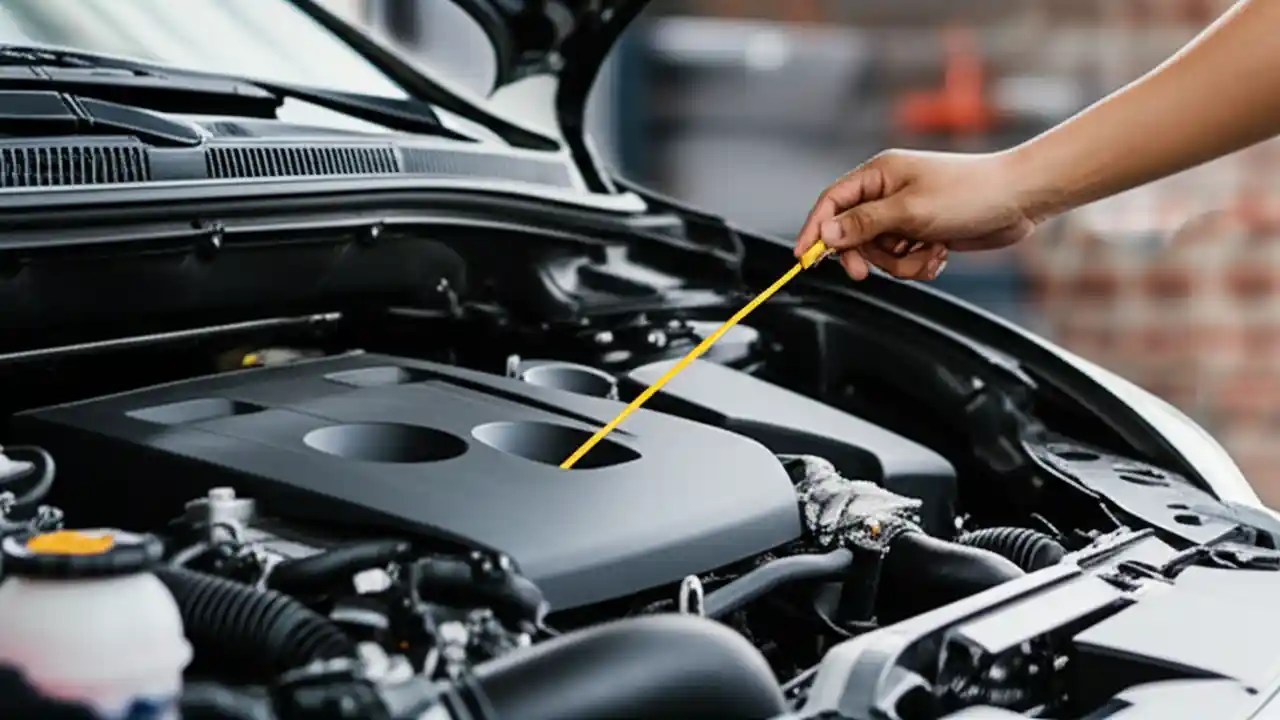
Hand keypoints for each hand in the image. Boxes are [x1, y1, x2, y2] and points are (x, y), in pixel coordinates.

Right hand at [793, 150, 1039, 280]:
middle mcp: (888, 193)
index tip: (804, 257)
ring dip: (901, 263)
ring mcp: (906, 214)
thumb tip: (827, 233)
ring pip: (880, 252)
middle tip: (867, 272)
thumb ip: (864, 223)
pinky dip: (918, 264)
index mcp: (879, 175)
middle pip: (852, 234)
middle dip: (865, 255)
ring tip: (927, 255)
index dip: (814, 230)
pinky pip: (904, 259)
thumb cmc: (969, 193)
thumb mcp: (910, 210)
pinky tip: (939, 255)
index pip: (831, 202)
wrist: (1019, 199)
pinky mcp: (923, 233)